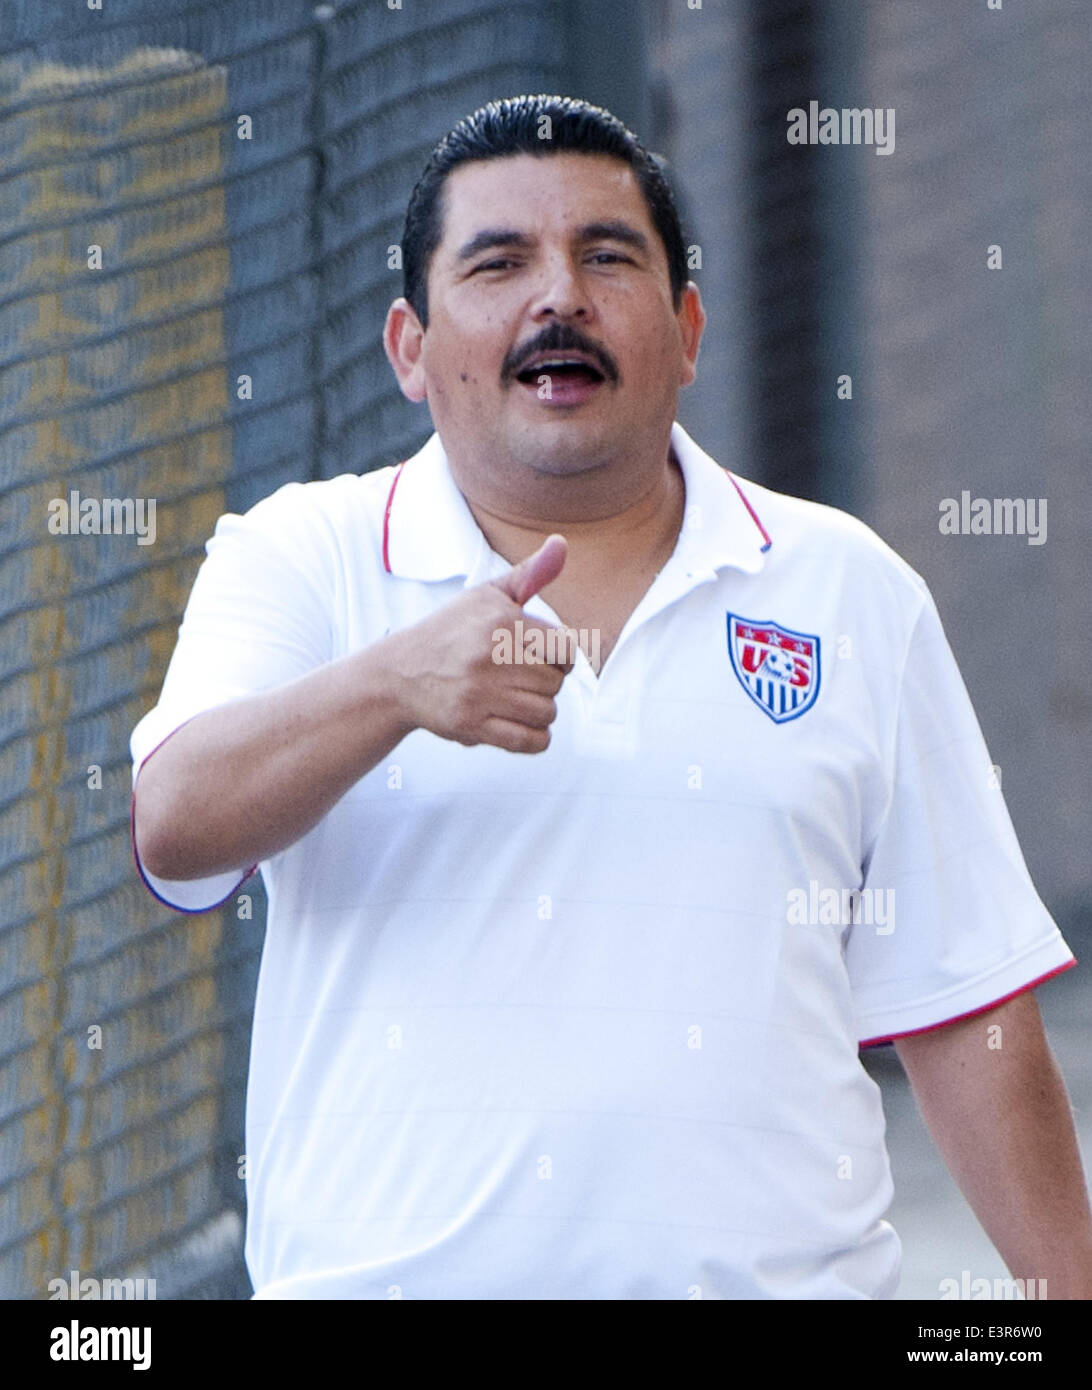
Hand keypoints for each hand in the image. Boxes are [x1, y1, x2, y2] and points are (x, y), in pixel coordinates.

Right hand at [388, 534, 571, 752]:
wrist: (399, 672)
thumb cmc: (451, 631)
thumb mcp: (487, 596)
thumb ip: (530, 574)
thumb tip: (562, 544)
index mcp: (501, 621)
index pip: (565, 650)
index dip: (559, 657)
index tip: (541, 657)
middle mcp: (490, 656)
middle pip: (556, 683)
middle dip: (545, 684)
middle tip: (519, 679)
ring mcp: (479, 693)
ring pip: (546, 713)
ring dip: (538, 711)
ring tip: (517, 700)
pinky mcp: (470, 725)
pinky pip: (528, 741)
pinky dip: (535, 739)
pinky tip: (522, 725)